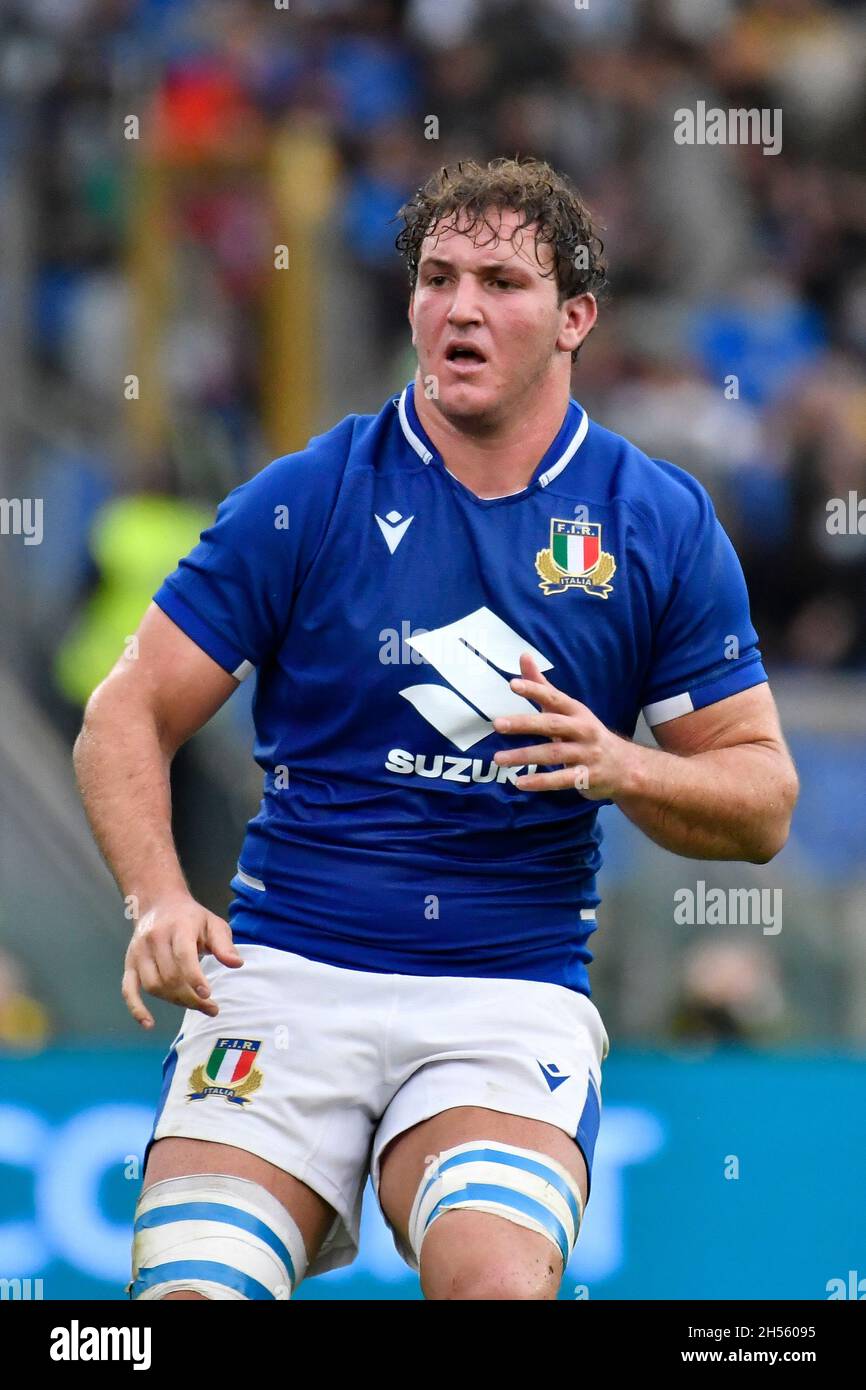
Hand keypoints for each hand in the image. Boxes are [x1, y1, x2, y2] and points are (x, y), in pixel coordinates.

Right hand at [122, 892, 243, 1028]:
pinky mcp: (130, 964)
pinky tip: (149, 1024)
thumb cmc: (192, 918)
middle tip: (211, 1007)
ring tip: (195, 1005)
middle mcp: (154, 939)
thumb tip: (237, 964)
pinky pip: (128, 989)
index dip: (194, 978)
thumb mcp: (213, 924)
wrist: (159, 903)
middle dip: (191, 996)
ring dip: (174, 1001)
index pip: (183, 955)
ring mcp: (139, 953)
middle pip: (169, 976)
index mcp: (178, 927)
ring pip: (153, 985)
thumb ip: (224, 944)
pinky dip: (136, 1008)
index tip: (208, 995)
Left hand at [492, 652, 636, 796]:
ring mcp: (586, 754)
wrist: (626, 766)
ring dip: (524, 756)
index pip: (554, 697)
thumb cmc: (588, 734)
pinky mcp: (587, 777)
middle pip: (552, 724)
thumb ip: (544, 687)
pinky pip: (561, 779)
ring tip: (498, 758)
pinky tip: (520, 783)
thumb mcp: (569, 710)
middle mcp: (583, 729)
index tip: (513, 684)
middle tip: (497, 724)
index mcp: (576, 711)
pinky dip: (540, 781)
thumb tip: (523, 656)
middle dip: (524, 723)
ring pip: (553, 754)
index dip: (535, 690)